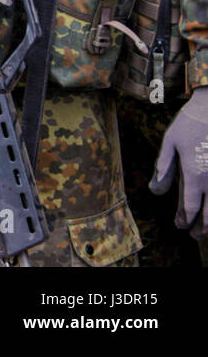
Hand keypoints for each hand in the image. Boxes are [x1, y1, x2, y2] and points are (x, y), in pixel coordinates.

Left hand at [150, 85, 207, 238]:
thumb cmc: (191, 122)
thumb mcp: (170, 142)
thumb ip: (164, 168)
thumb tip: (155, 191)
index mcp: (195, 174)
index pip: (191, 206)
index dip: (185, 219)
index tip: (180, 226)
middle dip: (202, 228)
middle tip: (194, 236)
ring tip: (206, 230)